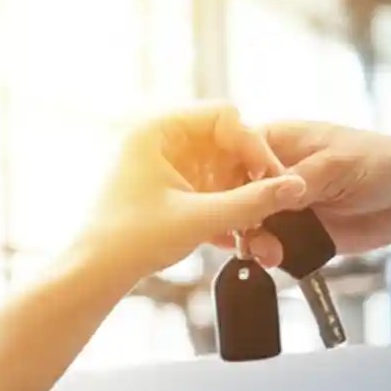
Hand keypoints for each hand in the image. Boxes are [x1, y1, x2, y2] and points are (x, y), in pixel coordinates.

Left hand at [77, 104, 306, 280]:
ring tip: (256, 225)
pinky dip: (225, 208)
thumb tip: (296, 188)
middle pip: (226, 141)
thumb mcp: (200, 218)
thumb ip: (252, 202)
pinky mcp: (168, 191)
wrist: (95, 275)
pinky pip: (209, 189)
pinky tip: (236, 237)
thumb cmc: (131, 239)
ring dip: (242, 195)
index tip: (272, 177)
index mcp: (157, 129)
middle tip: (273, 201)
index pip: (225, 116)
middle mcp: (160, 140)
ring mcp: (164, 165)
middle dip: (251, 173)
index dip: (254, 144)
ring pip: (221, 168)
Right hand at [214, 122, 390, 263]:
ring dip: (252, 239)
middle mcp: (269, 173)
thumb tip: (266, 193)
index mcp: (273, 141)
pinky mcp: (292, 233)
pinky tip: (274, 258)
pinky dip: (267, 253)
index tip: (227, 199)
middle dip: (237, 214)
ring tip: (268, 251)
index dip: (224, 177)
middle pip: (234, 194)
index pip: (233, 155)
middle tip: (247, 233)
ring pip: (248, 223)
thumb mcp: (339, 163)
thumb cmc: (380, 161)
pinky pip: (269, 245)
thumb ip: (302, 177)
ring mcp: (279, 205)